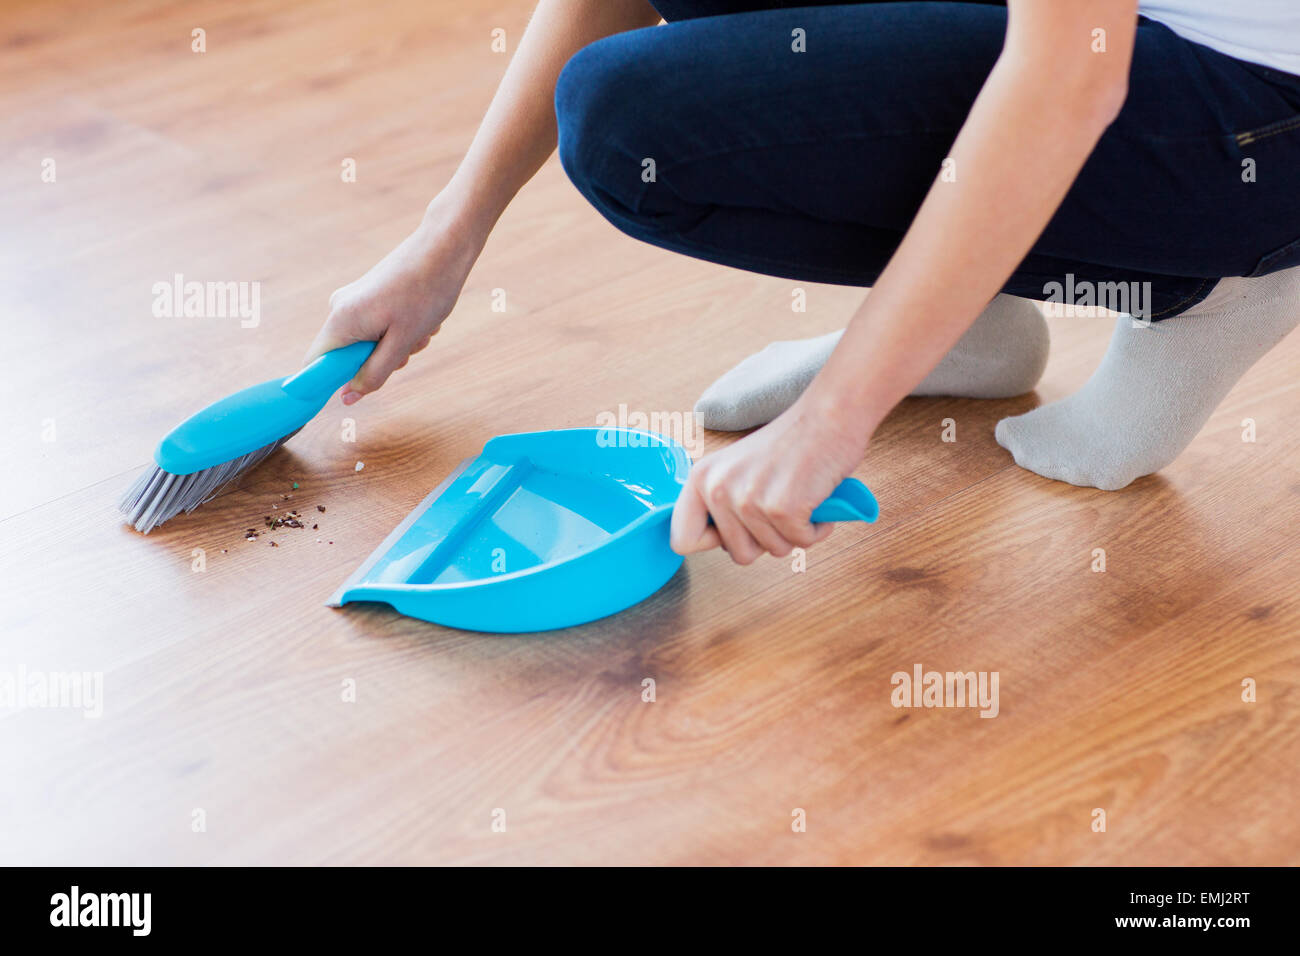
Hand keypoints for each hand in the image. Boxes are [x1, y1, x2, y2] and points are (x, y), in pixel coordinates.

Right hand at [303, 194, 488, 402]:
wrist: (444, 248)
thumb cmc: (426, 293)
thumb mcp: (402, 343)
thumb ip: (373, 374)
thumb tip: (347, 398)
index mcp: (341, 320)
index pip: (315, 364)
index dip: (329, 383)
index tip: (355, 391)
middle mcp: (340, 309)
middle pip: (348, 357)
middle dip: (381, 360)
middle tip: (408, 345)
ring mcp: (355, 301)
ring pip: (370, 344)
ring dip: (398, 346)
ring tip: (419, 326)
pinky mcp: (369, 297)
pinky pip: (379, 329)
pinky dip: (401, 331)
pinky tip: (420, 315)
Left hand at [670, 389, 871, 563]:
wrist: (829, 415)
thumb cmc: (790, 442)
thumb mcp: (736, 469)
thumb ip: (720, 502)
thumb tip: (716, 542)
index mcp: (700, 478)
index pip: (682, 540)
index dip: (715, 543)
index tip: (737, 529)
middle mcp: (717, 488)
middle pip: (738, 555)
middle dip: (766, 539)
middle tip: (779, 505)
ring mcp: (748, 499)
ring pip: (773, 551)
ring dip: (794, 531)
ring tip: (798, 496)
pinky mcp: (781, 508)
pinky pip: (801, 542)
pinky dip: (816, 528)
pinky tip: (815, 499)